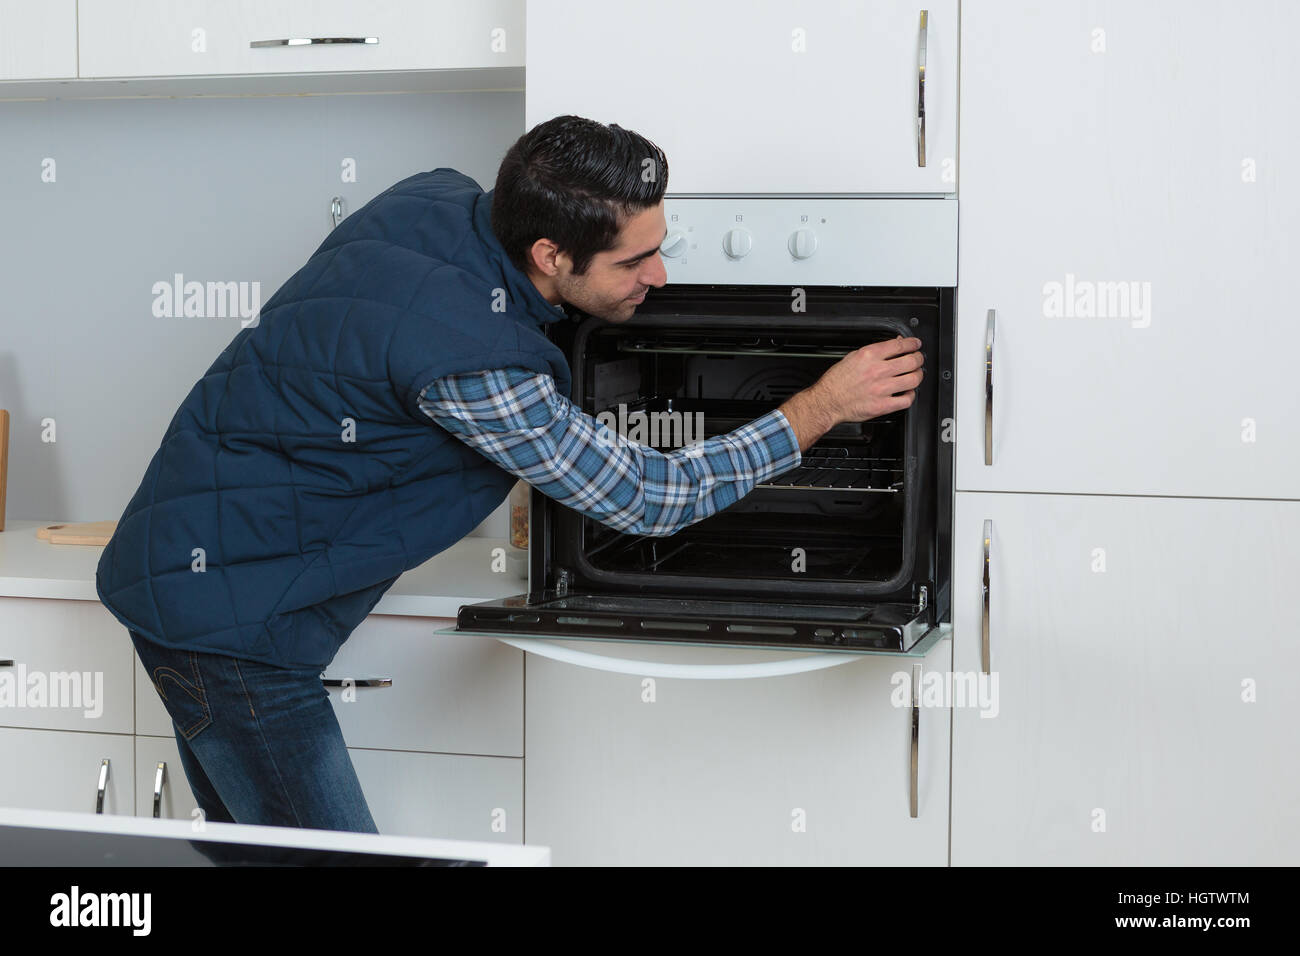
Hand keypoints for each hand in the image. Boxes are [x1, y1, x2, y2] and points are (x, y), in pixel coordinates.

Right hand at [776, 335, 923, 450]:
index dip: (913, 344)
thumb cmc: (837, 381)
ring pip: (913, 379)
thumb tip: (893, 345)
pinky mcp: (883, 405)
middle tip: (918, 359)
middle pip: (911, 361)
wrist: (828, 402)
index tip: (915, 345)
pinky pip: (907, 400)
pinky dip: (911, 395)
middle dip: (918, 358)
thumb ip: (874, 351)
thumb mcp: (852, 357)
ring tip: (915, 374)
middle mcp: (877, 371)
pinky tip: (907, 392)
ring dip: (918, 375)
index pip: (900, 345)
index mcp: (869, 356)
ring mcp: (882, 389)